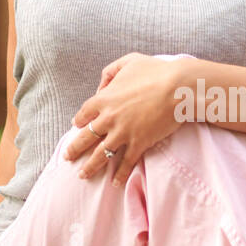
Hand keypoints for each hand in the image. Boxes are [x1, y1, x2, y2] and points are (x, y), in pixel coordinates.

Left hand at [64, 52, 187, 186]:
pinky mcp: (139, 143)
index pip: (84, 114)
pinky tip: (114, 183)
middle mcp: (109, 118)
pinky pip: (126, 163)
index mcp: (104, 99)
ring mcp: (123, 133)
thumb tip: (102, 85)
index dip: (79, 121)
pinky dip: (120, 175)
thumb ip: (111, 71)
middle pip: (85, 138)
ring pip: (101, 154)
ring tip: (83, 175)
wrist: (178, 88)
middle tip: (67, 158)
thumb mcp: (129, 61)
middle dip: (74, 149)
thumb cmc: (156, 71)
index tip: (77, 127)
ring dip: (90, 167)